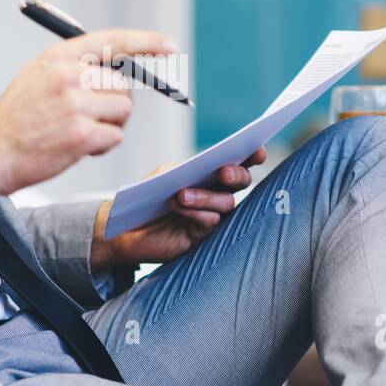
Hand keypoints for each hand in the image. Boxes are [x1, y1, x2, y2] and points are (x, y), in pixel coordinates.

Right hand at [0, 28, 177, 196]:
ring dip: (110, 126)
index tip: (169, 47)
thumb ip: (75, 67)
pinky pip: (115, 137)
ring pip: (123, 111)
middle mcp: (69, 76)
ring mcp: (75, 105)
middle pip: (123, 84)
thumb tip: (119, 70)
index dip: (146, 42)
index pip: (113, 41)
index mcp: (59, 56)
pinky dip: (103, 146)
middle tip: (93, 116)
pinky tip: (78, 148)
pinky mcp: (80, 135)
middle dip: (116, 103)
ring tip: (80, 132)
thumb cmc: (16, 119)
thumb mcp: (38, 76)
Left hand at [91, 147, 267, 270]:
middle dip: (236, 174)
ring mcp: (212, 214)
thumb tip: (202, 173)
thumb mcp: (165, 175)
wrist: (127, 226)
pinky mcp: (203, 235)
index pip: (236, 162)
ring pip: (226, 203)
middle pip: (240, 182)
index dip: (251, 156)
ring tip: (182, 194)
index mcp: (210, 174)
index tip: (257, 151)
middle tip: (223, 172)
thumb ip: (185, 171)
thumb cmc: (147, 196)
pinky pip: (211, 221)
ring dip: (205, 196)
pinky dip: (197, 212)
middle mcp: (216, 193)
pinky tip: (180, 206)